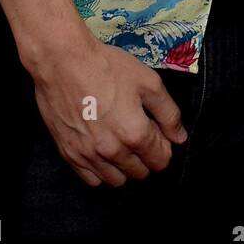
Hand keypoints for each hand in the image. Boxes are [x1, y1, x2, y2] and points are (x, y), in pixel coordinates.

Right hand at [28, 32, 187, 186]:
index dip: (164, 146)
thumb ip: (168, 113)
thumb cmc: (107, 67)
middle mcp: (112, 152)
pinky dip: (101, 171)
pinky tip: (102, 151)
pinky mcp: (69, 155)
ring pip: (116, 180)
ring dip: (125, 167)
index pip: (161, 160)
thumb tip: (180, 137)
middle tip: (139, 133)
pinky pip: (91, 179)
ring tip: (122, 143)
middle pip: (140, 173)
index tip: (157, 131)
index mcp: (135, 134)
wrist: (63, 63)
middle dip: (146, 157)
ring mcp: (88, 156)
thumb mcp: (148, 82)